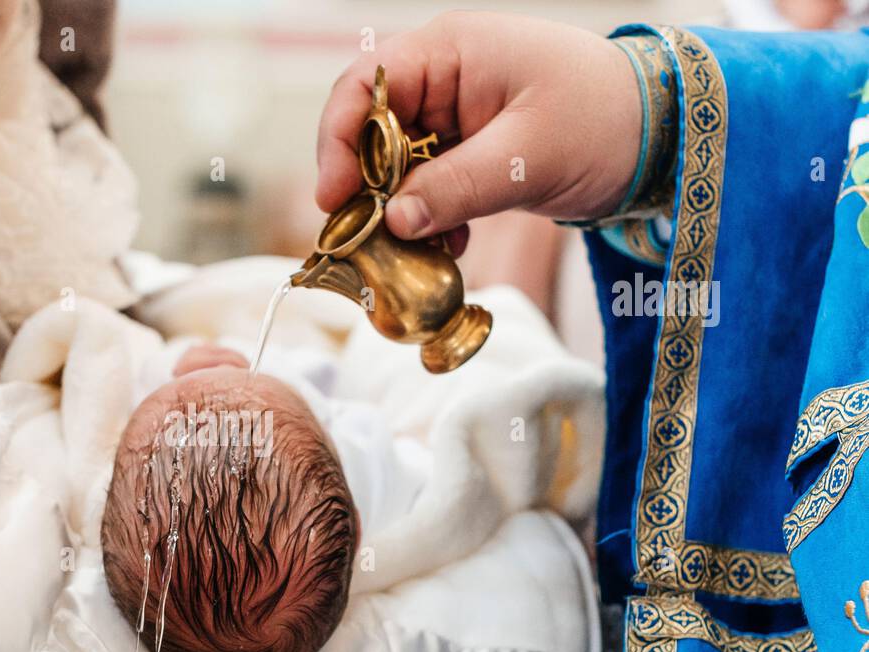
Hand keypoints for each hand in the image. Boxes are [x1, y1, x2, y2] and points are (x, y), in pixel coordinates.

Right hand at [315, 12, 642, 239]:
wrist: (663, 134)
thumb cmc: (603, 120)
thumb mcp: (528, 156)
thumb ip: (457, 187)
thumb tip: (394, 222)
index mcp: (450, 53)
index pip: (364, 87)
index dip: (338, 141)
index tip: (334, 199)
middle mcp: (442, 80)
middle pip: (370, 132)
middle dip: (365, 188)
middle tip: (363, 240)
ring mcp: (454, 117)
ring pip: (396, 167)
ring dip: (399, 213)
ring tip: (410, 254)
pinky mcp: (469, 152)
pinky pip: (427, 187)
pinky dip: (430, 221)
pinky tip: (449, 250)